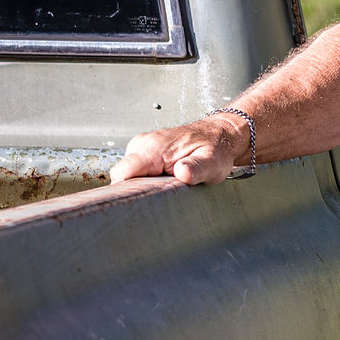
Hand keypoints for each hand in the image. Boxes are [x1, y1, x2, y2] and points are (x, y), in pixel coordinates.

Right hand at [108, 116, 244, 184]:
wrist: (218, 135)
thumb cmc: (215, 148)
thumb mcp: (213, 162)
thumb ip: (198, 168)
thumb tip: (183, 172)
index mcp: (154, 147)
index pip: (122, 173)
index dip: (126, 192)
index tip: (139, 204)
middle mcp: (143, 145)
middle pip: (122, 178)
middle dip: (135, 192)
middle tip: (161, 197)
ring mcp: (141, 149)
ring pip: (127, 177)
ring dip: (142, 187)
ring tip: (167, 187)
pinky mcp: (144, 154)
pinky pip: (134, 173)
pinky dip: (145, 181)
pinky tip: (163, 182)